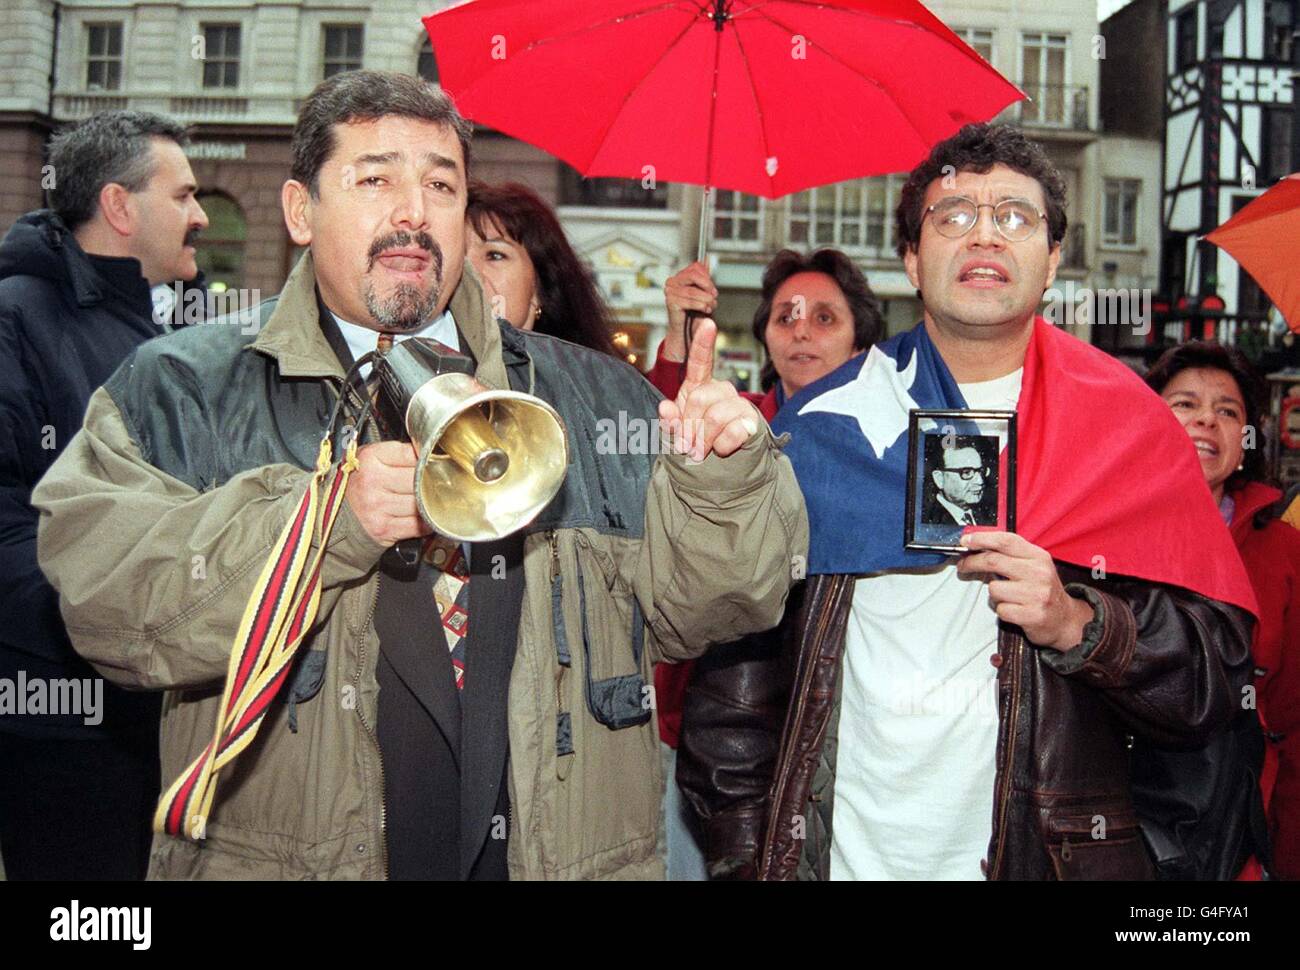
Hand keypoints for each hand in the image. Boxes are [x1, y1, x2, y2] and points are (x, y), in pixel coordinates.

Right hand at [344, 441, 431, 545]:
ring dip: (432, 503)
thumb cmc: (357, 483)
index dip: (427, 459)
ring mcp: (378, 506)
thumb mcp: (371, 458)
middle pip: (419, 479)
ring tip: (432, 499)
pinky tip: (424, 516)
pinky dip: (427, 521)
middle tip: (439, 482)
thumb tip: (431, 452)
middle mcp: (373, 481)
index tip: (434, 462)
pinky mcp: (384, 528)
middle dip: (433, 481)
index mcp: (371, 458)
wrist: (334, 511)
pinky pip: (418, 525)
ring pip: (422, 503)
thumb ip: (399, 453)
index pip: (412, 454)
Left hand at [657, 319, 760, 461]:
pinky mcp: (752, 423)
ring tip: (701, 451)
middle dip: (689, 426)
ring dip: (704, 440)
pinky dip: (722, 446)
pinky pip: (734, 432)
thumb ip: (668, 422)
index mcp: (698, 387)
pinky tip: (721, 450)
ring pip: (715, 416)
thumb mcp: (674, 432)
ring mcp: (738, 405)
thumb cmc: (693, 445)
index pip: (700, 362)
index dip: (704, 343)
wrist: (715, 470)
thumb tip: (665, 409)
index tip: (707, 322)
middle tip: (687, 445)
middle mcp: (721, 390)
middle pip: (700, 398)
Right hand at [662, 261, 717, 362]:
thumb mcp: (702, 291)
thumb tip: (706, 260)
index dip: (707, 278)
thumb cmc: (695, 312)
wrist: (687, 332)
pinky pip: (688, 301)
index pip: (695, 267)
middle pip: (693, 275)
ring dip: (706, 299)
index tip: (713, 289)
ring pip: (693, 290)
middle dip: (707, 286)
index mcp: (680, 277)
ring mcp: (670, 292)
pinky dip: (700, 306)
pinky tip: (704, 310)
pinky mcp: (671, 303)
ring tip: (711, 306)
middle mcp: (672, 282)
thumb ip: (703, 277)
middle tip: (714, 296)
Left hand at [956, 532, 1094, 651]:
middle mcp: (1039, 573)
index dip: (982, 538)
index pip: (1006, 541)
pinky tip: (1014, 609)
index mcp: (1038, 557)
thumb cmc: (1043, 590)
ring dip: (994, 593)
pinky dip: (1002, 609)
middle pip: (993, 561)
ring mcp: (1036, 594)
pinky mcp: (1032, 615)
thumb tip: (977, 545)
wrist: (1065, 619)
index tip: (965, 540)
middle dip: (972, 562)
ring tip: (1008, 596)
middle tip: (963, 566)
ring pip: (993, 588)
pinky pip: (1000, 609)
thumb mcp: (1034, 566)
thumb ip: (1010, 555)